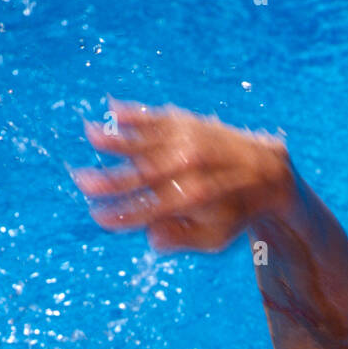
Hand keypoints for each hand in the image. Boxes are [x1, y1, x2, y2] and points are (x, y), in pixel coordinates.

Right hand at [72, 98, 292, 251]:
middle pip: (142, 174)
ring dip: (117, 137)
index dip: (121, 215)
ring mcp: (189, 140)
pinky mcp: (189, 122)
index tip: (98, 217)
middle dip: (109, 179)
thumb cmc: (235, 210)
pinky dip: (136, 113)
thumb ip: (183, 239)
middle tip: (81, 182)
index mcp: (195, 198)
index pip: (150, 209)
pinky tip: (113, 109)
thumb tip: (150, 240)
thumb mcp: (216, 237)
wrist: (266, 171)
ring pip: (146, 139)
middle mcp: (191, 166)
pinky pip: (158, 116)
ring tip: (90, 134)